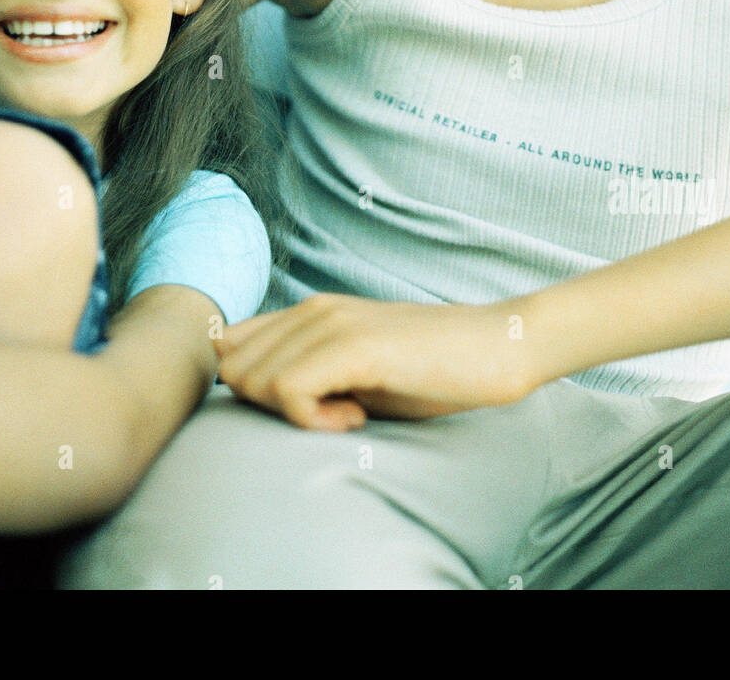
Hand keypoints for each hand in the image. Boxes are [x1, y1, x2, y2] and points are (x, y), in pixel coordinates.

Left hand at [214, 294, 537, 431]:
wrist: (499, 348)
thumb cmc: (433, 370)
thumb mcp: (359, 373)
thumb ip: (308, 372)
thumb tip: (245, 384)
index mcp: (311, 312)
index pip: (230, 346)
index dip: (252, 391)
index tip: (302, 407)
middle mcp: (314, 309)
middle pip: (234, 368)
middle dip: (264, 405)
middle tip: (325, 415)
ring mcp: (332, 324)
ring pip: (253, 379)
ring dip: (291, 414)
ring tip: (348, 415)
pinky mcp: (354, 346)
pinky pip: (288, 391)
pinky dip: (312, 420)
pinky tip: (356, 419)